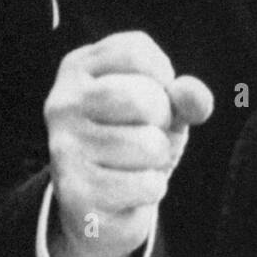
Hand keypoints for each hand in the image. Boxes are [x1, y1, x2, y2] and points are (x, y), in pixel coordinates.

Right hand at [45, 30, 212, 256]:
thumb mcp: (163, 109)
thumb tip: (194, 94)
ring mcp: (64, 147)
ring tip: (138, 162)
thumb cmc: (134, 140)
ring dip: (158, 158)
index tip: (155, 91)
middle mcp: (62, 103)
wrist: (99, 206)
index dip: (161, 73)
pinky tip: (130, 191)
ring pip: (147, 145)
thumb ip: (183, 96)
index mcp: (76, 68)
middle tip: (149, 130)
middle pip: (140, 97)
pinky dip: (152, 189)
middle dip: (162, 117)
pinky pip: (145, 185)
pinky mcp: (75, 192)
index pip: (134, 50)